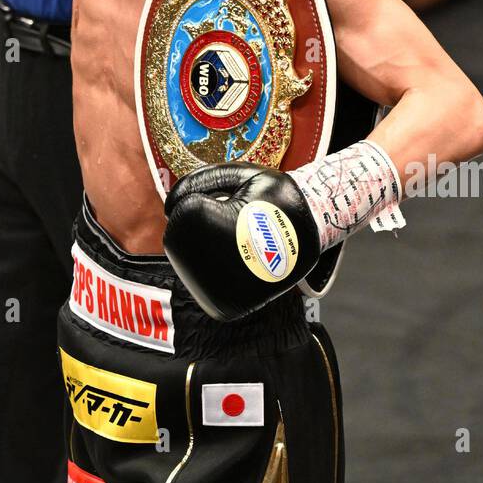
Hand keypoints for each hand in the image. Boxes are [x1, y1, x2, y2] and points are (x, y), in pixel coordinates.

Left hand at [163, 163, 320, 320]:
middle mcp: (199, 261)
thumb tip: (169, 208)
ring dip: (207, 248)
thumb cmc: (273, 198)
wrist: (313, 231)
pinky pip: (204, 285)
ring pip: (188, 262)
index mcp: (198, 221)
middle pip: (179, 238)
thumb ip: (198, 181)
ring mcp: (211, 289)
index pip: (180, 210)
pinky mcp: (221, 307)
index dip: (206, 199)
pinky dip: (217, 271)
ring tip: (240, 241)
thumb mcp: (238, 174)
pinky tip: (240, 260)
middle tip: (238, 222)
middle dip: (202, 226)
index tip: (235, 202)